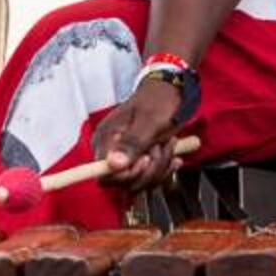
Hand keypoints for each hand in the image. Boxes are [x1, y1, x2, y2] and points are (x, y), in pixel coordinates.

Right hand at [91, 77, 187, 191]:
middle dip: (149, 170)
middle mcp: (110, 151)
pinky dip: (163, 170)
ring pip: (138, 183)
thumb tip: (114, 164)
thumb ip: (132, 142)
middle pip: (122, 183)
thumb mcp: (150, 120)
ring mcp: (124, 158)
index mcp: (105, 139)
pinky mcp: (137, 162)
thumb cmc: (159, 100)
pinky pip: (147, 179)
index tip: (145, 159)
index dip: (126, 175)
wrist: (171, 91)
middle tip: (161, 146)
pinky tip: (172, 157)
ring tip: (169, 145)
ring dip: (159, 168)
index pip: (103, 175)